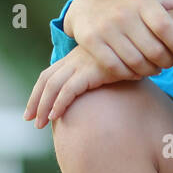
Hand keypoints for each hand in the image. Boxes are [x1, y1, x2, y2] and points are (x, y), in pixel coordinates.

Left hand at [24, 43, 142, 127]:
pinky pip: (69, 89)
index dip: (37, 93)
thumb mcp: (105, 70)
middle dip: (35, 101)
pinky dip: (59, 103)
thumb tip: (84, 101)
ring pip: (53, 85)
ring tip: (40, 124)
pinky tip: (55, 116)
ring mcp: (82, 64)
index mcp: (74, 59)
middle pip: (46, 80)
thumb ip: (93, 80)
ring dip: (44, 106)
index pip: (48, 75)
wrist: (143, 49)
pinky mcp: (91, 71)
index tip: (31, 111)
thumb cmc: (128, 64)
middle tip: (29, 119)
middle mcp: (74, 60)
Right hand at [63, 0, 172, 76]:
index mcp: (144, 1)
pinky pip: (116, 68)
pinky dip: (131, 74)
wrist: (88, 1)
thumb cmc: (132, 1)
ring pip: (136, 62)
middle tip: (170, 64)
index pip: (166, 27)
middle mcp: (124, 14)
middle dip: (166, 62)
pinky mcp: (91, 41)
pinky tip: (137, 71)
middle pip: (153, 50)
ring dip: (150, 71)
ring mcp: (106, 28)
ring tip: (156, 68)